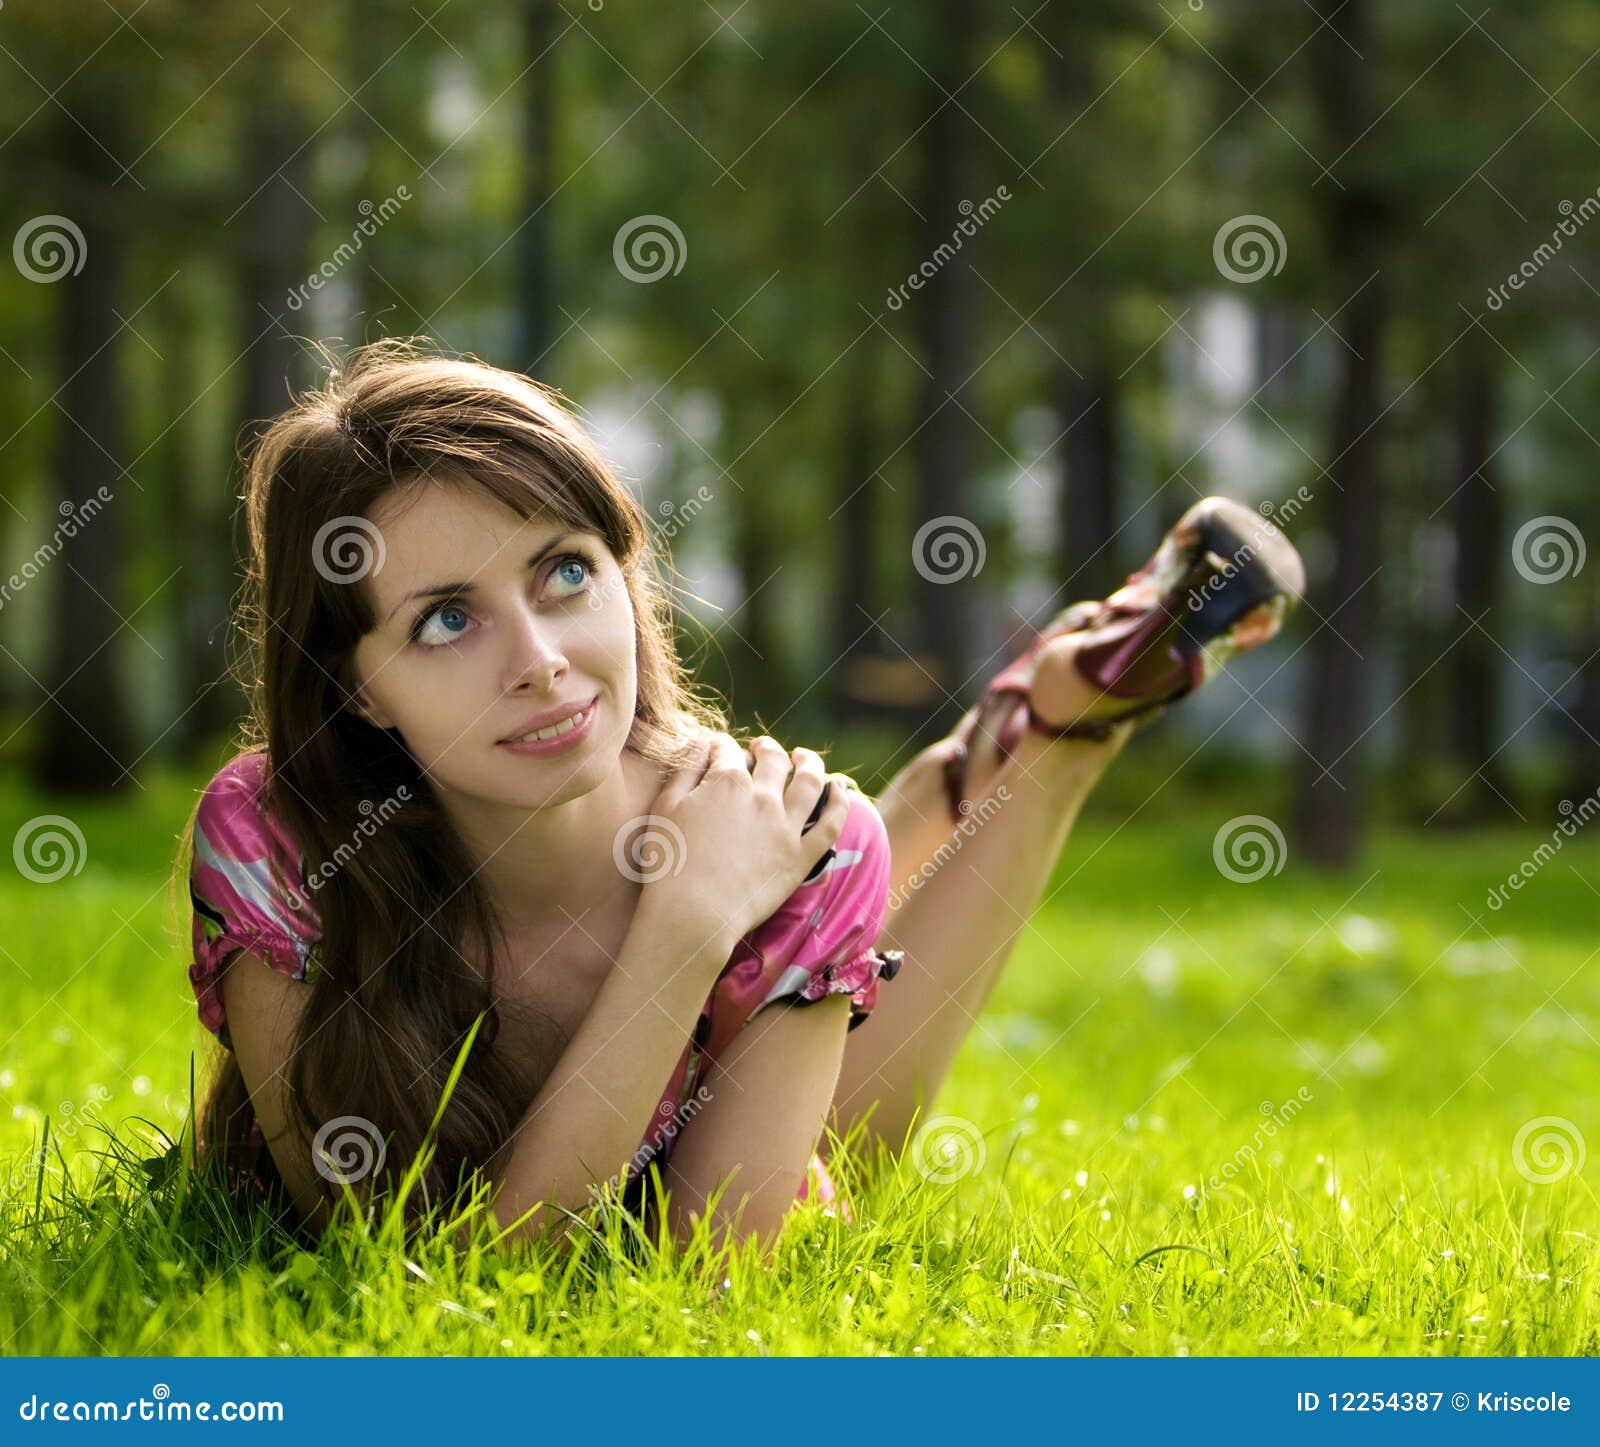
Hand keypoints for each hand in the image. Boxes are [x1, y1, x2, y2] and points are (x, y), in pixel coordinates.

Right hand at [638, 731, 850, 957]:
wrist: (693, 914)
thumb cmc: (669, 863)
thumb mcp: (665, 807)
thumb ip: (685, 770)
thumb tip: (701, 744)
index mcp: (726, 781)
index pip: (727, 750)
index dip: (721, 746)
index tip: (718, 749)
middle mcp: (761, 796)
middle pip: (772, 759)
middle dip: (766, 748)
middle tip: (762, 747)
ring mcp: (785, 826)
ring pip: (810, 781)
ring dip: (810, 762)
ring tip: (804, 757)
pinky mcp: (801, 856)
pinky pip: (831, 823)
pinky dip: (839, 802)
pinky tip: (838, 790)